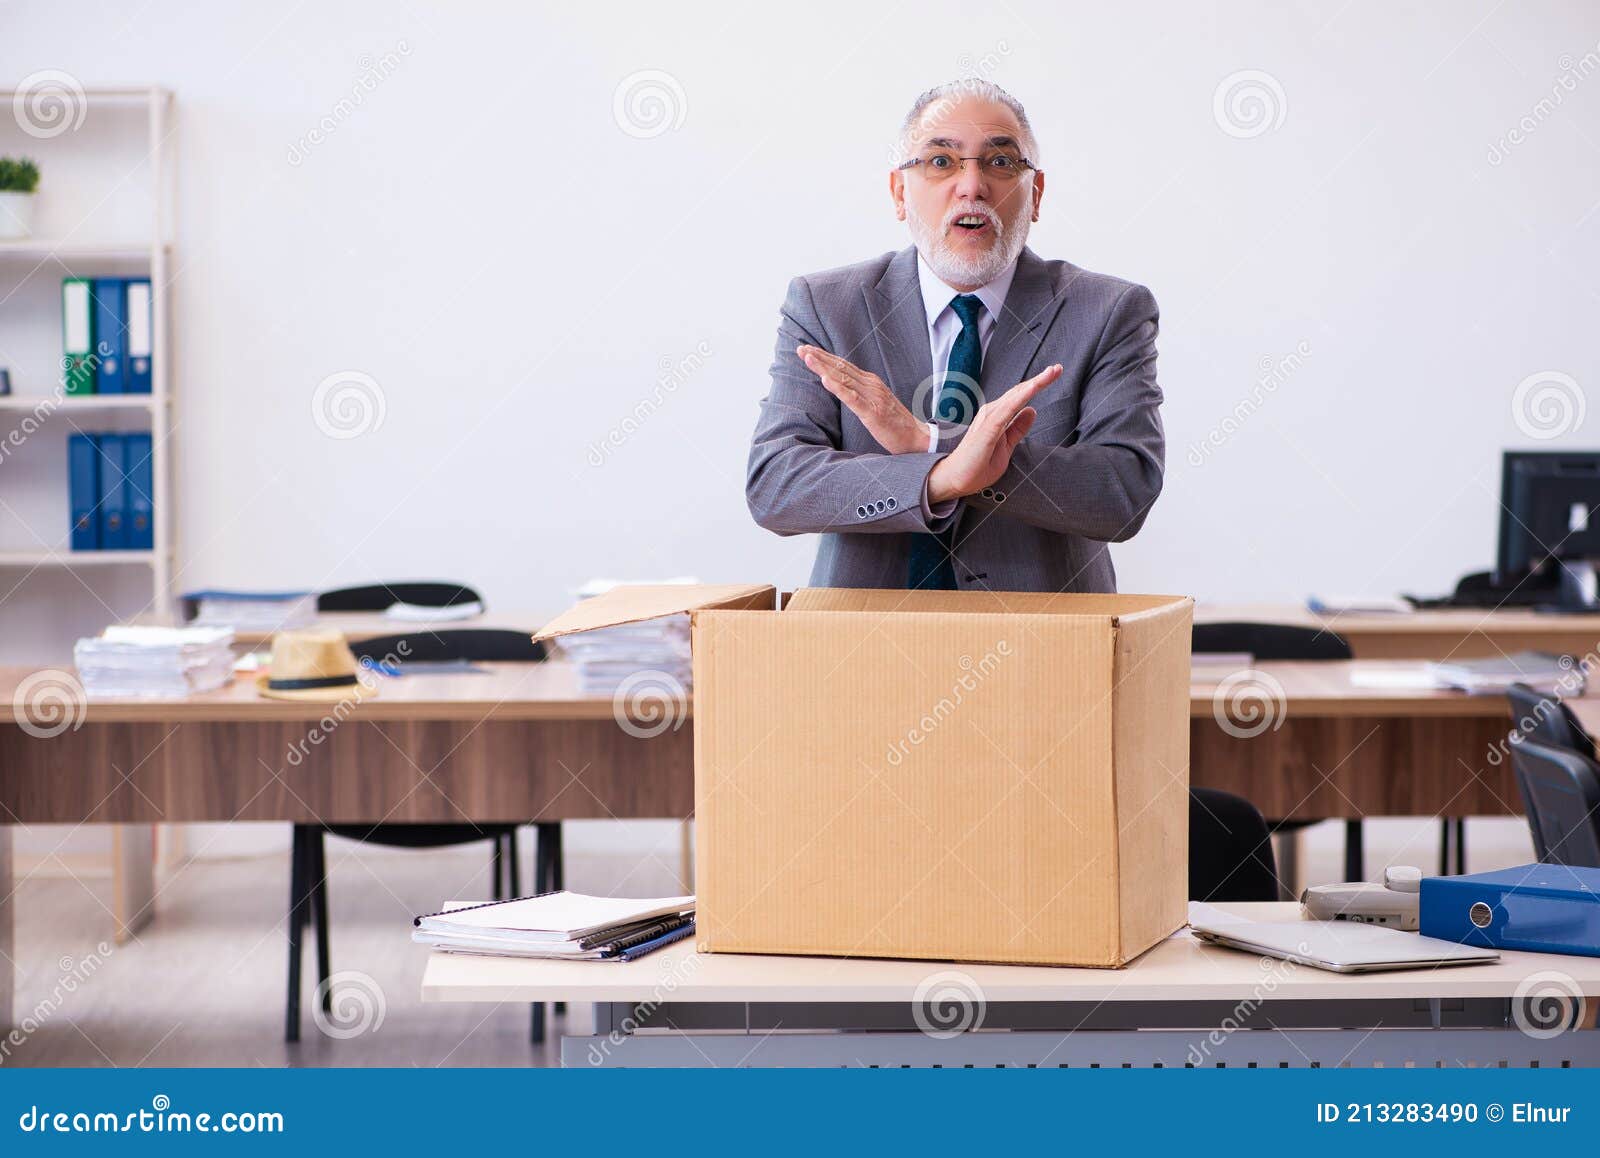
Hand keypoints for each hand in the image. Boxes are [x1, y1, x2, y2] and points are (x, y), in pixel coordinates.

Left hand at [798, 345, 926, 454]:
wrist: (917, 438)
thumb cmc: (894, 423)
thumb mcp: (875, 402)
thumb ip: (860, 392)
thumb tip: (841, 386)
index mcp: (871, 382)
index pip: (844, 365)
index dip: (825, 356)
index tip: (807, 349)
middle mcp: (871, 385)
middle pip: (841, 367)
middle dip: (819, 357)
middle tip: (801, 348)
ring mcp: (872, 397)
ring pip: (843, 378)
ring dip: (823, 367)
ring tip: (807, 358)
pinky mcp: (872, 412)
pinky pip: (852, 398)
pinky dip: (837, 388)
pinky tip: (824, 380)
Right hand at [927, 364, 1062, 503]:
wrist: (956, 480)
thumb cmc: (976, 466)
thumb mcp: (1006, 447)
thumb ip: (1017, 429)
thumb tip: (1032, 411)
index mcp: (996, 418)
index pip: (1019, 398)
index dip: (1036, 385)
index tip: (1054, 374)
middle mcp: (991, 414)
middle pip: (1018, 392)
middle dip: (1040, 379)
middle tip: (1058, 368)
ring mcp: (988, 420)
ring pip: (1015, 397)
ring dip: (1034, 383)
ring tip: (1051, 372)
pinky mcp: (987, 429)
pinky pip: (1007, 409)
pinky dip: (1021, 397)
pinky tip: (1033, 388)